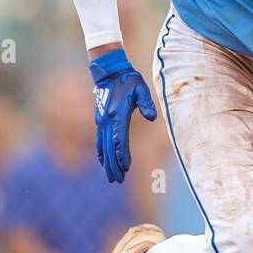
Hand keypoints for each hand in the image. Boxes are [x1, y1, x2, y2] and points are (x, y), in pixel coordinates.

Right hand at [89, 48, 156, 182]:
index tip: (125, 169)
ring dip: (106, 163)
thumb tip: (153, 117)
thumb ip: (146, 103)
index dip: (122, 156)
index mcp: (117, 115)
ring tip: (112, 176)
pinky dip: (101, 153)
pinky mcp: (100, 120)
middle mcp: (106, 120)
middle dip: (113, 165)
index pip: (119, 140)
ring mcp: (101, 121)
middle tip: (118, 180)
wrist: (110, 72)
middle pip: (109, 148)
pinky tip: (104, 162)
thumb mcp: (141, 89)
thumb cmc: (128, 80)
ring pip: (102, 147)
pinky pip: (99, 140)